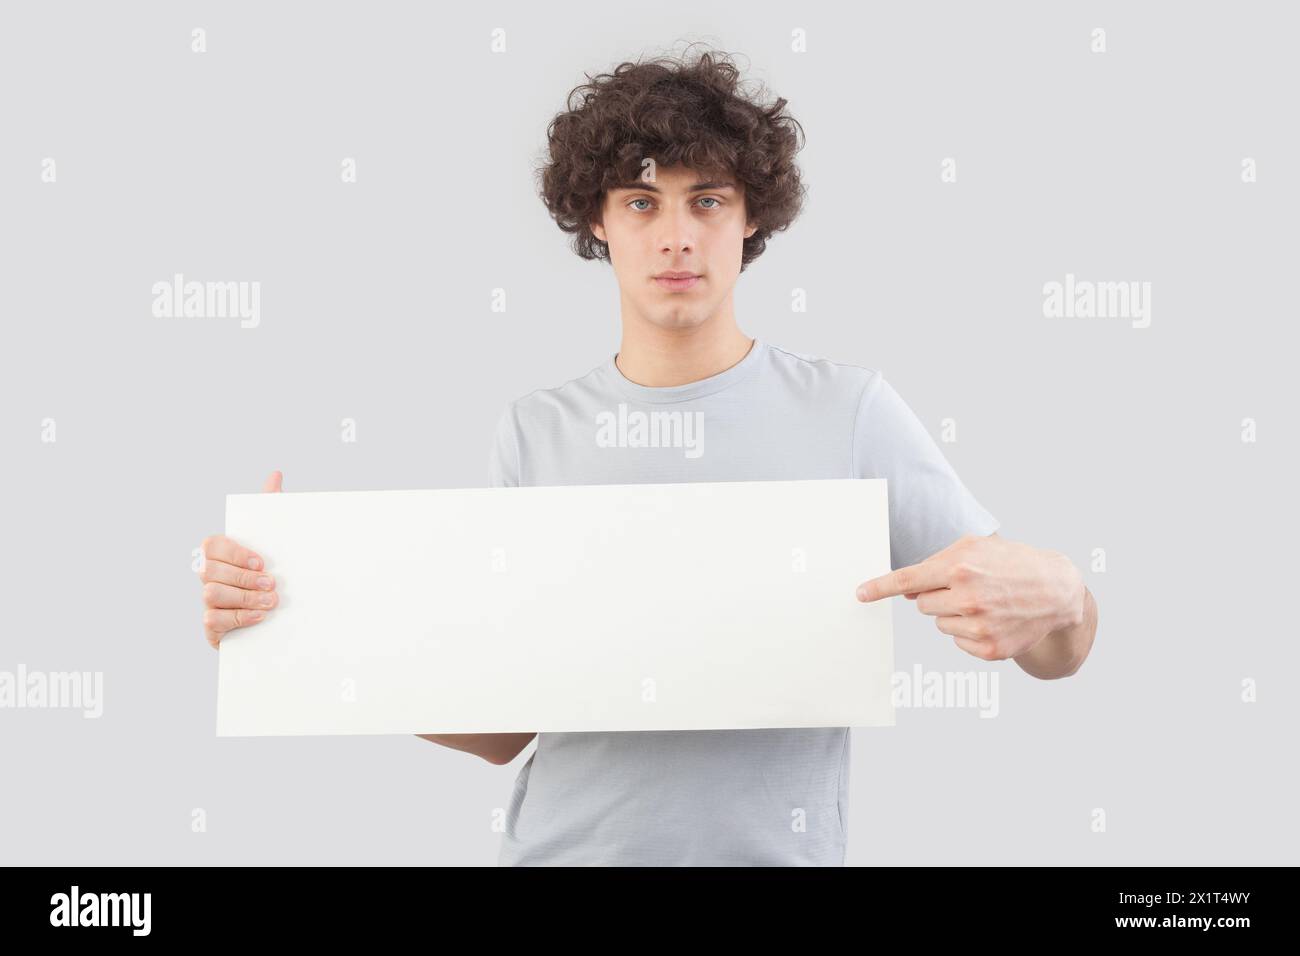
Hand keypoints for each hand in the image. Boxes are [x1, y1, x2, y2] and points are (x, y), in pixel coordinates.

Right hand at [199, 470, 281, 648]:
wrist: (276, 615)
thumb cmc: (269, 572)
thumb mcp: (273, 541)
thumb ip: (270, 508)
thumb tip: (275, 474)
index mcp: (220, 553)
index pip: (214, 545)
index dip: (236, 553)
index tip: (263, 562)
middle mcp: (209, 575)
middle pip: (210, 571)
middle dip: (243, 578)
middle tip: (273, 584)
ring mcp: (208, 601)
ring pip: (211, 594)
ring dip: (243, 598)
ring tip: (272, 602)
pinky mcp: (212, 626)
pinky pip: (212, 621)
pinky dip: (237, 618)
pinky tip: (259, 617)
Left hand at [855, 533, 1084, 661]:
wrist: (1056, 590)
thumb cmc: (1010, 562)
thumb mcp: (975, 548)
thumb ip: (936, 564)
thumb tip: (907, 591)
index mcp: (960, 567)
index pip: (908, 580)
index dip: (880, 588)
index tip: (859, 594)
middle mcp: (968, 598)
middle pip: (922, 604)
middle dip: (938, 595)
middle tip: (967, 587)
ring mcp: (979, 627)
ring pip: (939, 624)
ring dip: (953, 614)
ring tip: (985, 602)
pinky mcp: (989, 649)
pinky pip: (956, 641)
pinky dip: (968, 632)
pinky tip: (993, 619)